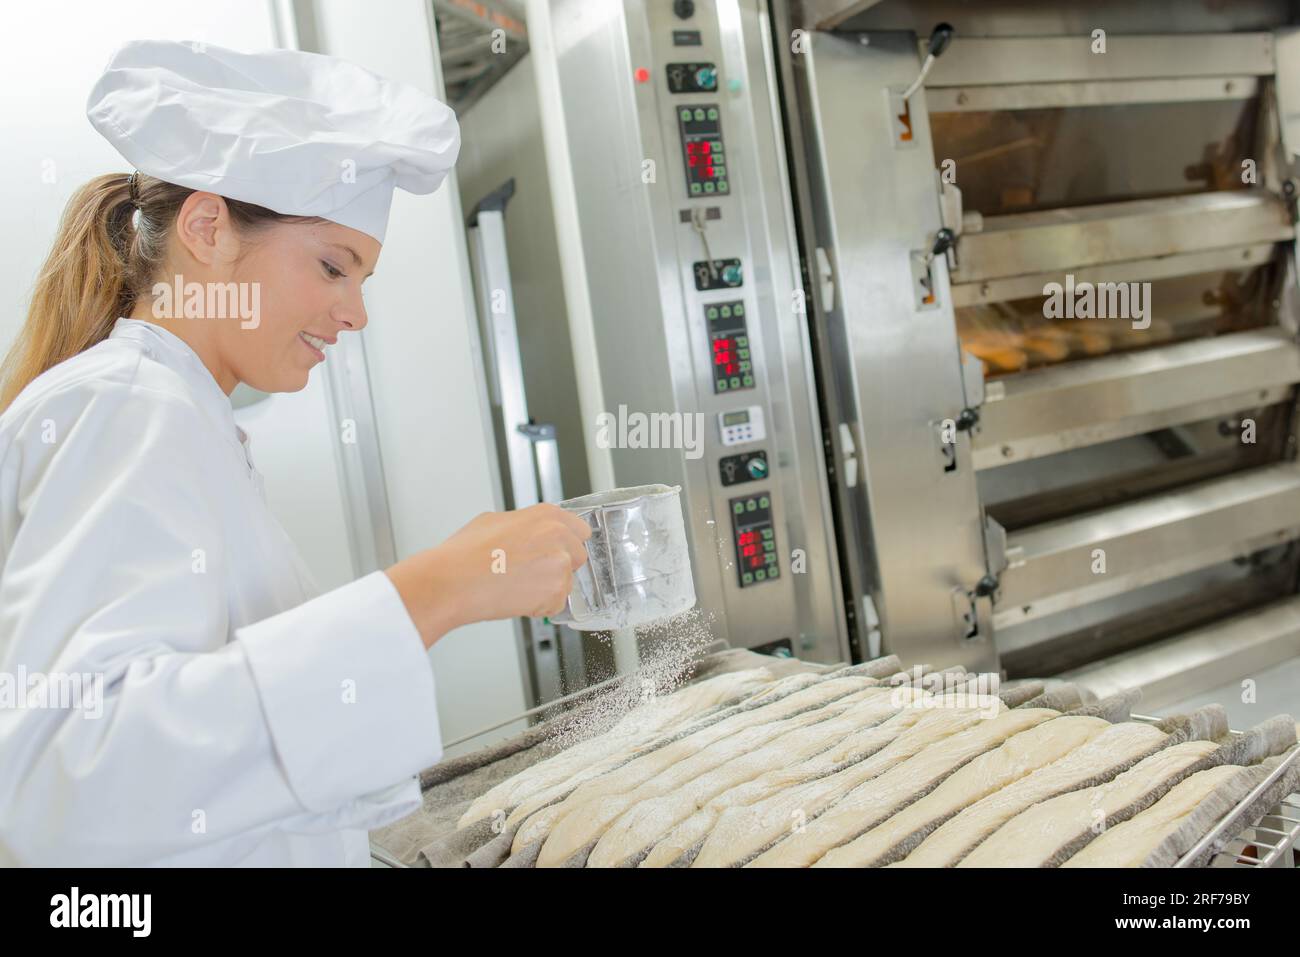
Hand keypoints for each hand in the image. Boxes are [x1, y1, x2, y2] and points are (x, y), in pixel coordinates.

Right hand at [385, 504, 591, 647]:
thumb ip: (524, 525)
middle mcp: (559, 536)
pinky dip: (540, 607)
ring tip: (516, 586)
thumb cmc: (465, 553)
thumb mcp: (494, 521)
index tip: (555, 552)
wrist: (452, 581)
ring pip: (566, 583)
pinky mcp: (555, 592)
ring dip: (548, 588)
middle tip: (532, 572)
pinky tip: (516, 598)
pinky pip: (556, 605)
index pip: (579, 530)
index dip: (566, 544)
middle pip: (579, 556)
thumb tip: (529, 533)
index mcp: (547, 515)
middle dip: (560, 566)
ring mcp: (559, 564)